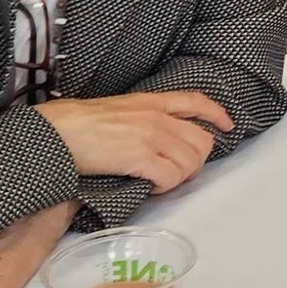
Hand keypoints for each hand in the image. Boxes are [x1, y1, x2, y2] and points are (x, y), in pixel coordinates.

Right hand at [39, 89, 235, 194]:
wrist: (59, 131)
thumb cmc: (78, 122)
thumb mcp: (118, 108)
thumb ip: (141, 117)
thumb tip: (154, 138)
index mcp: (151, 101)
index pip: (195, 101)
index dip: (216, 114)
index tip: (227, 125)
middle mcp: (157, 117)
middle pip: (201, 140)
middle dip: (196, 161)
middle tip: (178, 172)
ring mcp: (151, 136)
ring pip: (189, 162)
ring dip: (180, 177)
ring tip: (160, 181)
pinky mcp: (140, 156)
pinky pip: (170, 176)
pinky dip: (166, 186)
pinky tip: (151, 186)